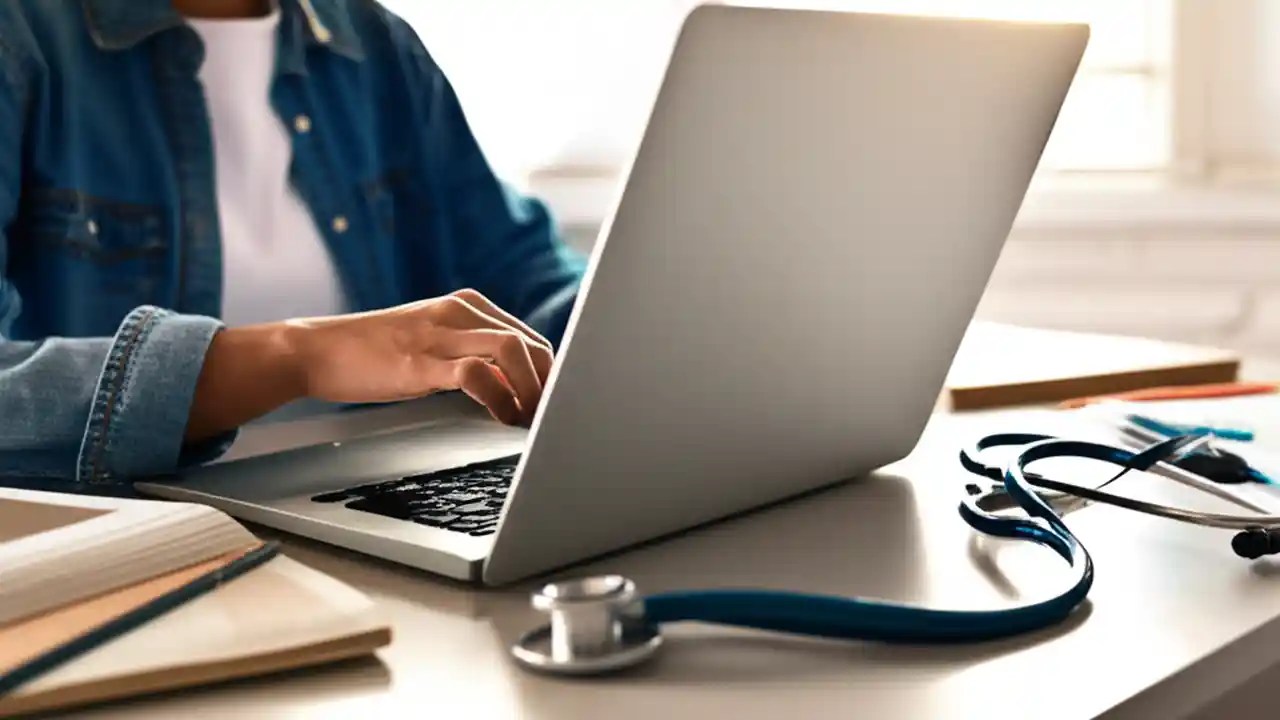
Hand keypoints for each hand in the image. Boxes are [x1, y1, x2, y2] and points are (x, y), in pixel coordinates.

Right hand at [286, 289, 552, 424]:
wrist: (318, 350)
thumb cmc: (375, 353)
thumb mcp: (432, 345)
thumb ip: (471, 356)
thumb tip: (514, 386)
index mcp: (465, 305)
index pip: (528, 336)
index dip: (548, 373)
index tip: (552, 402)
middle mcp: (457, 312)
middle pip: (529, 343)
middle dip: (547, 383)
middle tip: (548, 417)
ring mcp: (439, 334)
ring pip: (511, 351)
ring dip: (530, 389)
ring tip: (528, 419)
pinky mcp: (421, 362)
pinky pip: (476, 374)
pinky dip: (499, 398)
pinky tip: (500, 417)